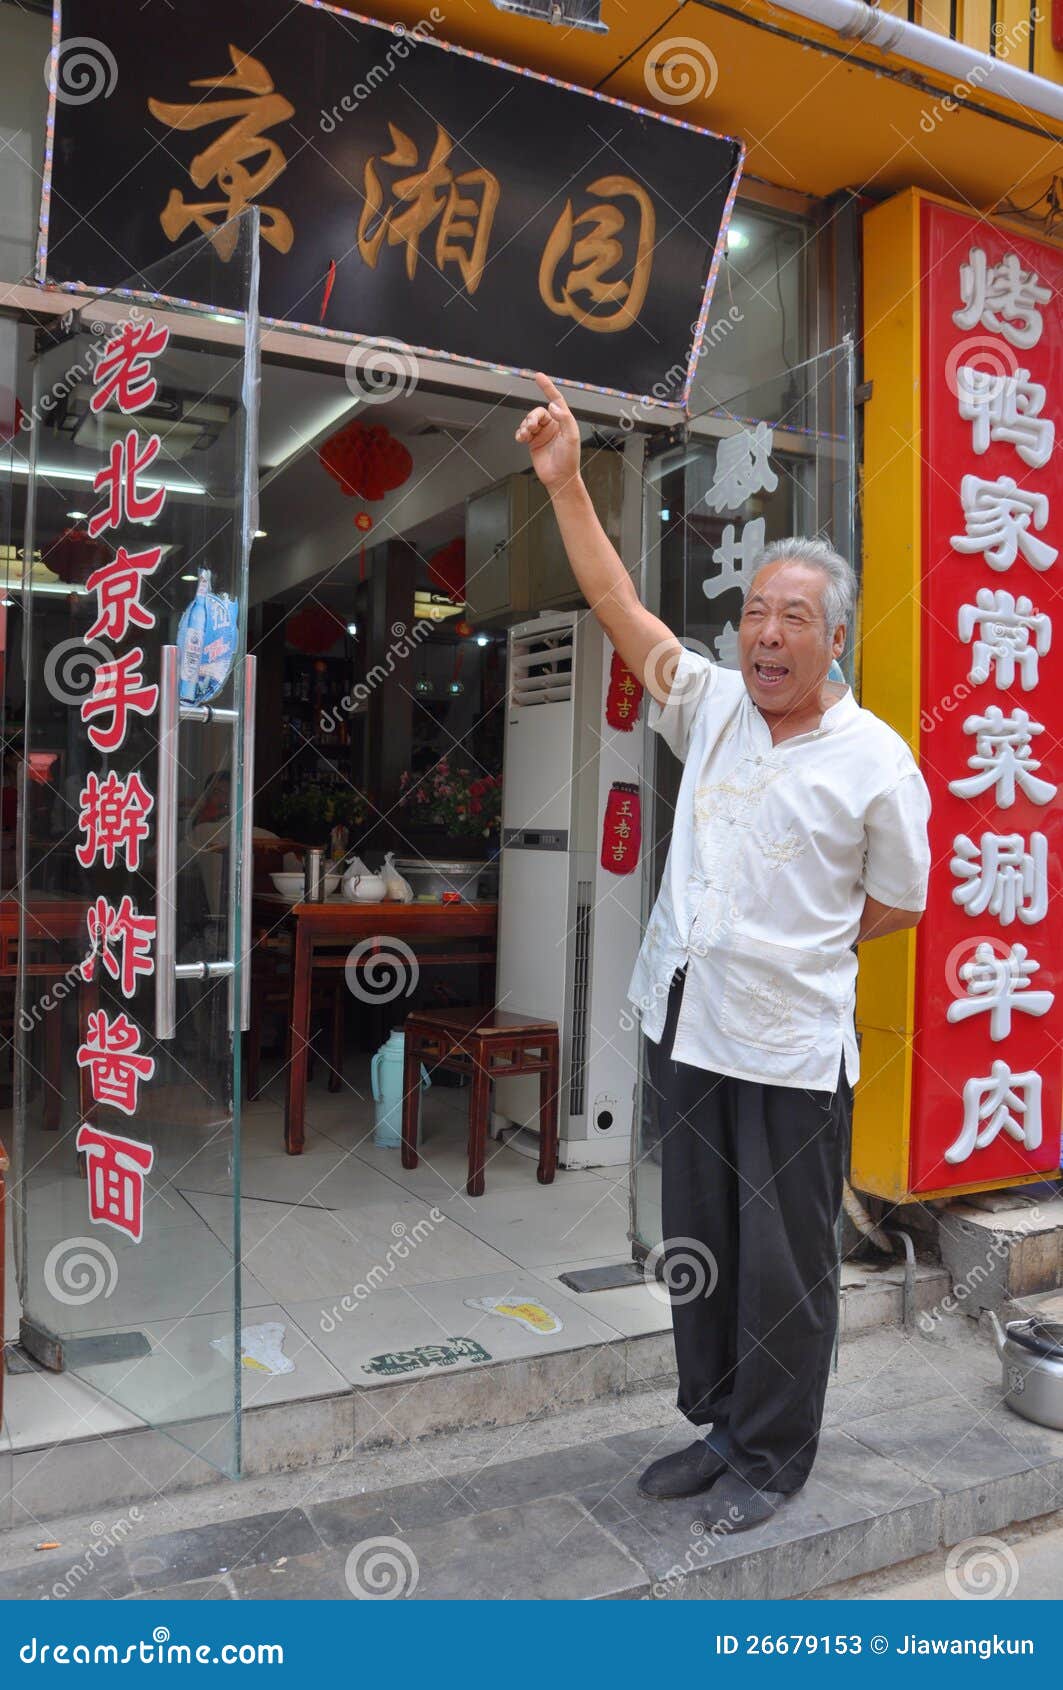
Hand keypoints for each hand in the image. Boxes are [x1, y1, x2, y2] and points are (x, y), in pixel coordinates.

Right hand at [515, 371, 581, 492]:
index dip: (547, 387)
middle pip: (537, 412)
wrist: (559, 478)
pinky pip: (522, 432)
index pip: (555, 399)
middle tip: (531, 428)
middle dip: (532, 417)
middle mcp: (552, 425)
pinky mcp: (533, 443)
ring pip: (528, 421)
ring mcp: (542, 433)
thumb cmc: (569, 459)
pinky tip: (521, 438)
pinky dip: (520, 433)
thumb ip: (565, 418)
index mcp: (563, 421)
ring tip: (525, 435)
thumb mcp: (572, 437)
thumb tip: (553, 405)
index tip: (538, 376)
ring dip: (525, 426)